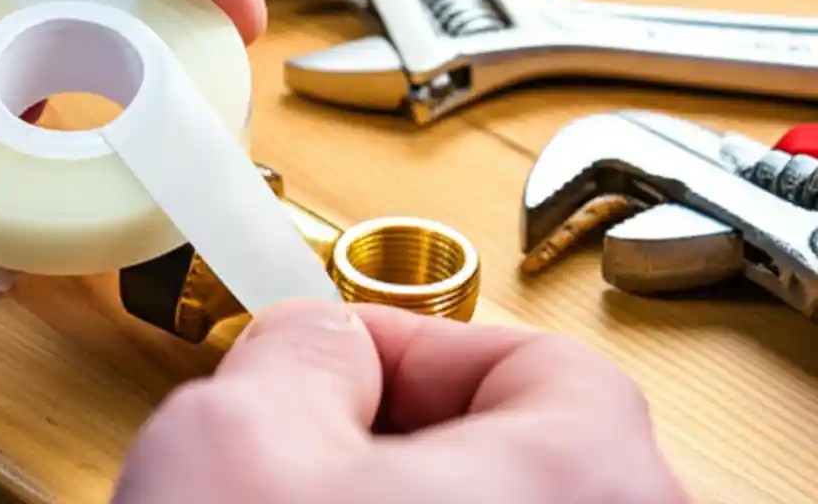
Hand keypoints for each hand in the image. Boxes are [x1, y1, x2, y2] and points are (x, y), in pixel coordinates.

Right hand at [113, 301, 690, 503]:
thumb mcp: (238, 431)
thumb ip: (296, 336)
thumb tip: (315, 335)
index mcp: (586, 484)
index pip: (535, 359)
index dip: (414, 338)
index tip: (338, 347)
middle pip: (523, 442)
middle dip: (397, 422)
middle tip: (313, 432)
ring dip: (391, 490)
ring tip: (302, 499)